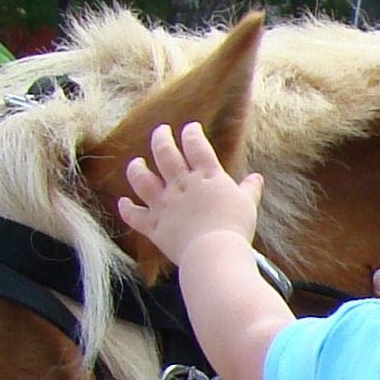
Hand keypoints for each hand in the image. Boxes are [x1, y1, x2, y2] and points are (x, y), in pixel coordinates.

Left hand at [113, 121, 265, 267]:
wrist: (214, 251)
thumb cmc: (235, 227)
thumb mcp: (248, 205)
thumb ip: (249, 189)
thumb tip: (257, 177)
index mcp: (206, 176)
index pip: (196, 145)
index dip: (192, 133)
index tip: (190, 127)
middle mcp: (181, 185)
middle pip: (165, 154)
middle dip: (161, 138)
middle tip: (160, 130)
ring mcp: (164, 204)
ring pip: (142, 179)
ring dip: (136, 168)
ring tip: (136, 162)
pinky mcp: (154, 226)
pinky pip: (135, 216)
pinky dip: (126, 209)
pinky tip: (123, 202)